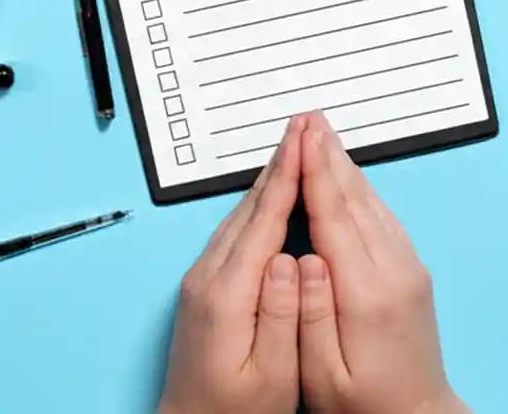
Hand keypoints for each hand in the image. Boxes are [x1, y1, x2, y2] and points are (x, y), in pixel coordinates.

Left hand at [158, 116, 304, 413]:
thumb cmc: (235, 413)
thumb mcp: (271, 375)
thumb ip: (283, 316)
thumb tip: (292, 260)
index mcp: (227, 295)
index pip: (264, 220)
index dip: (289, 175)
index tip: (306, 139)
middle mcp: (208, 278)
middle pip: (249, 207)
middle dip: (280, 163)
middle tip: (304, 123)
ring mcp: (201, 280)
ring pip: (239, 215)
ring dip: (268, 178)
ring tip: (294, 147)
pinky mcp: (202, 288)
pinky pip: (234, 231)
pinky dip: (257, 203)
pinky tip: (271, 194)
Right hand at [297, 113, 467, 413]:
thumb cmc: (362, 404)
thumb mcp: (323, 374)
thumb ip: (310, 314)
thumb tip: (303, 258)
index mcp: (366, 294)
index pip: (335, 218)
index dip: (315, 173)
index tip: (301, 137)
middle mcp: (393, 271)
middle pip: (355, 200)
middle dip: (329, 155)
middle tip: (309, 118)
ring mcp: (408, 267)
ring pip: (372, 203)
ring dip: (346, 166)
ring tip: (323, 135)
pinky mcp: (412, 271)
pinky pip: (383, 217)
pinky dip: (361, 190)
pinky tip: (347, 175)